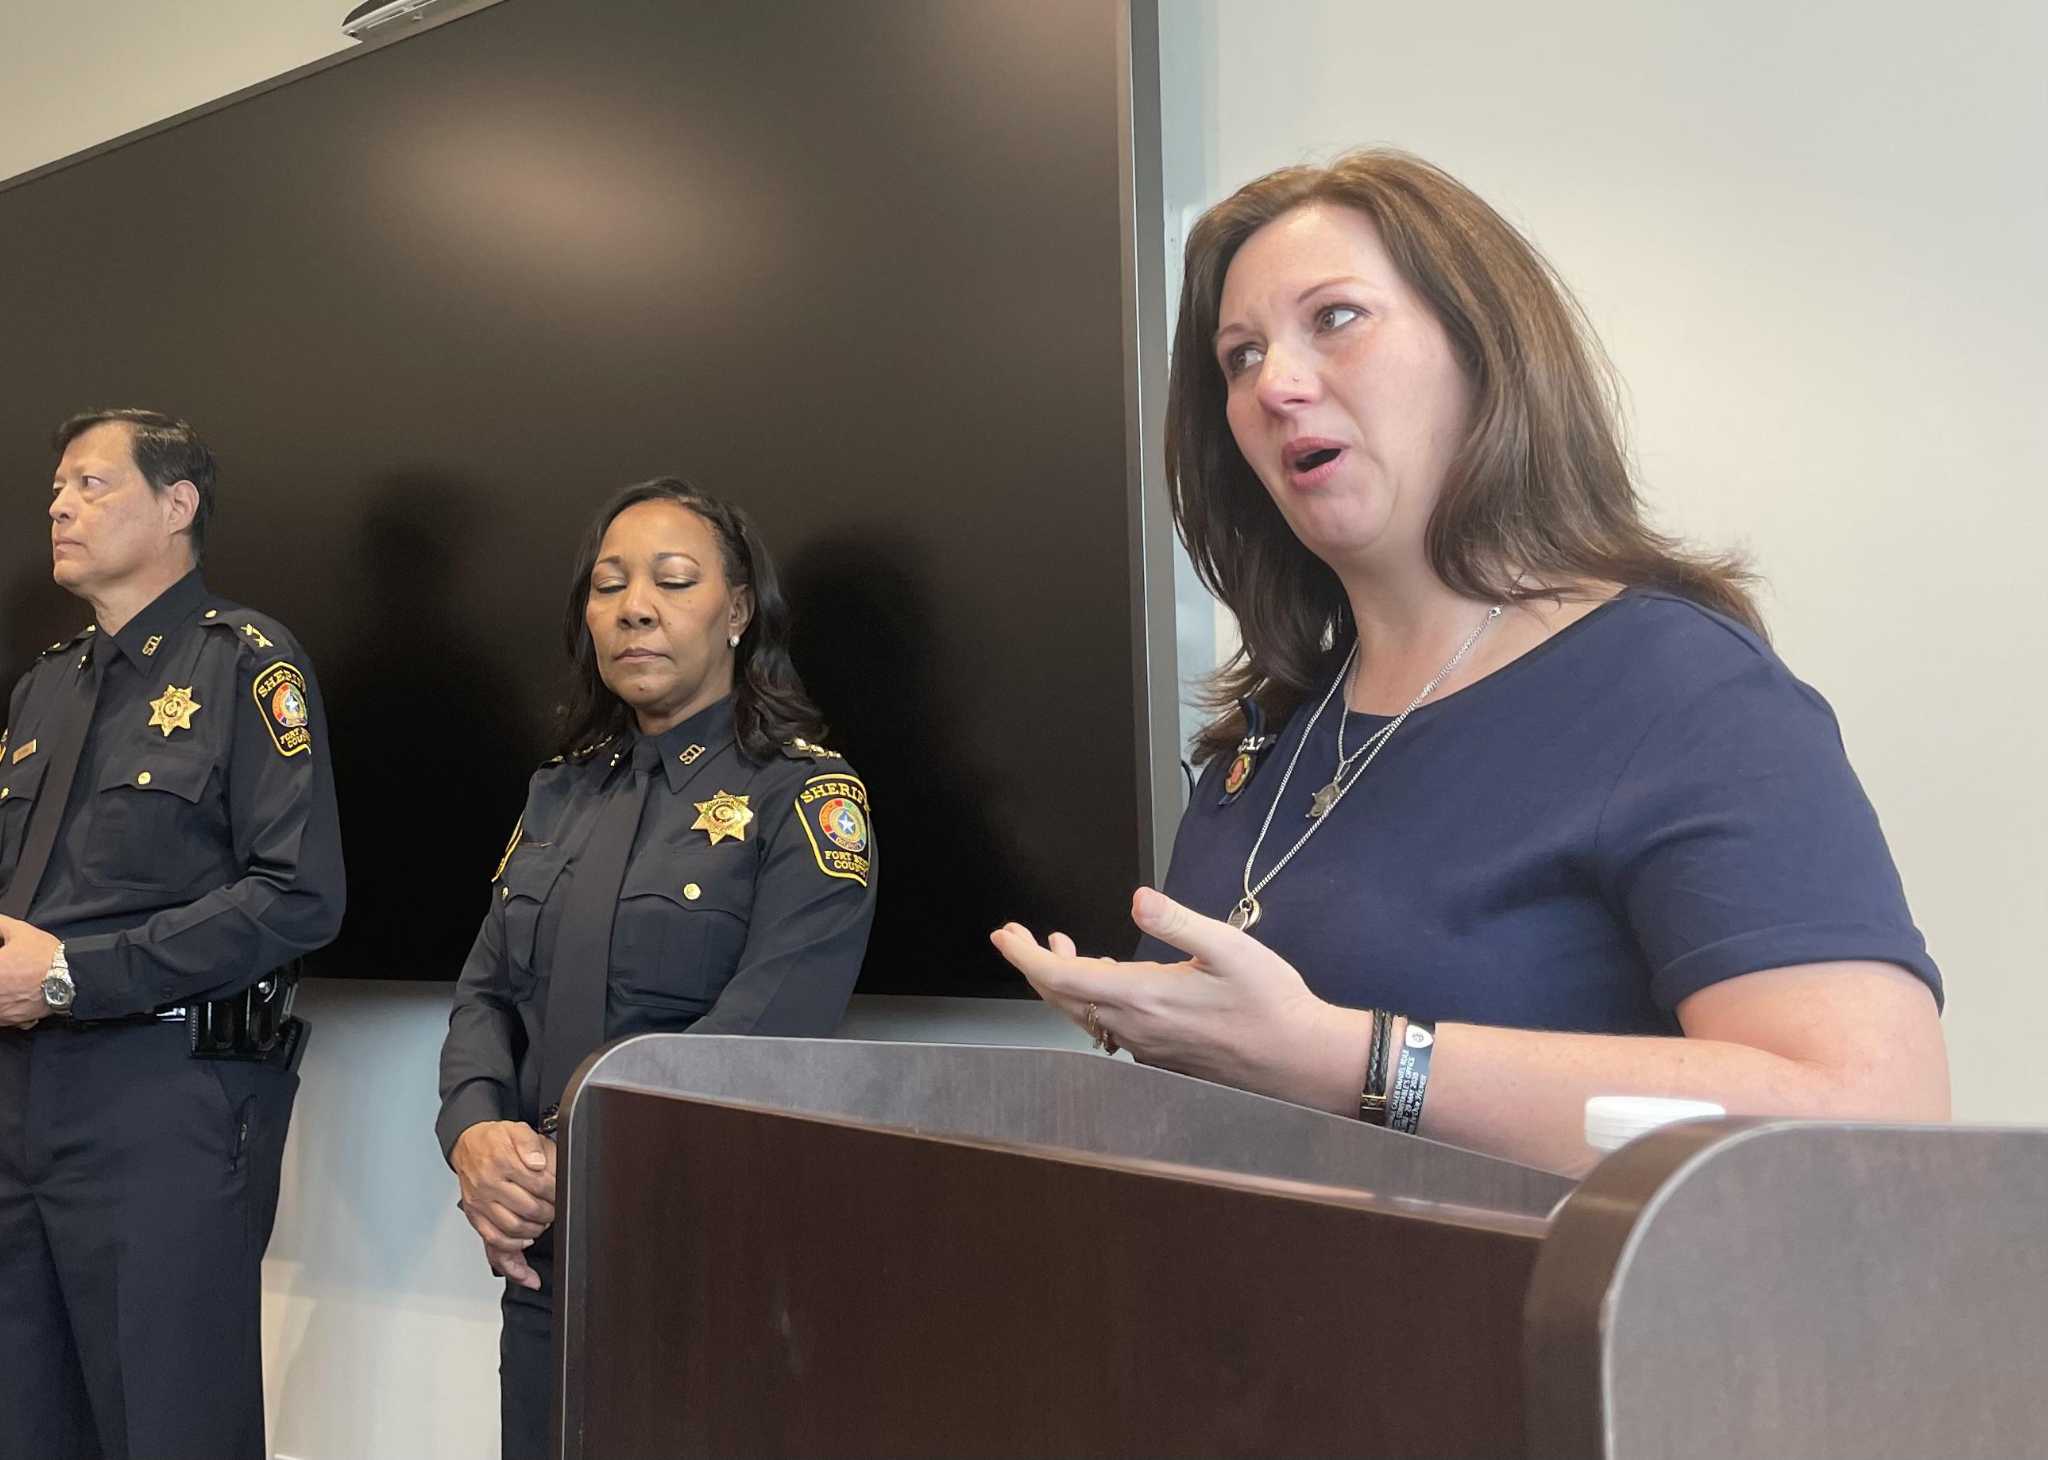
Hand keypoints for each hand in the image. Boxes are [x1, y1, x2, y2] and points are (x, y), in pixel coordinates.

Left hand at [0, 915, 59, 1027]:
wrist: (72, 979)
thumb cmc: (47, 958)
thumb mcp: (21, 932)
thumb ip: (0, 925)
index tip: (2, 960)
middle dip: (0, 975)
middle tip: (6, 970)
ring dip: (1, 991)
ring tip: (9, 984)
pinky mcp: (9, 1020)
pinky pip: (0, 1017)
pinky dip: (4, 1007)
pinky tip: (10, 997)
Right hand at [452, 1120, 556, 1289]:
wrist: (468, 1145)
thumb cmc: (495, 1140)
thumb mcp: (517, 1130)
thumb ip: (531, 1144)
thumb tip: (538, 1163)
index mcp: (502, 1162)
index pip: (538, 1184)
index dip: (555, 1193)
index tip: (561, 1195)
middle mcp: (489, 1184)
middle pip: (528, 1208)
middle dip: (549, 1213)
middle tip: (555, 1210)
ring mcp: (480, 1202)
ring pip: (512, 1227)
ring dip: (534, 1230)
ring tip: (543, 1223)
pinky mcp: (474, 1214)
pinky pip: (493, 1238)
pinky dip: (512, 1244)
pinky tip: (525, 1240)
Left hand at [989, 887, 1359, 1111]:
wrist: (1298, 1059)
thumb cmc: (1270, 1004)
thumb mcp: (1228, 946)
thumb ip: (1177, 921)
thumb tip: (1138, 898)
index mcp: (1143, 996)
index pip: (1061, 978)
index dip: (1026, 956)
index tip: (1004, 936)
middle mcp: (1135, 1026)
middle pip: (1062, 998)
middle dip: (1034, 964)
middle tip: (1018, 936)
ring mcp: (1145, 1045)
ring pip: (1082, 1013)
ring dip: (1062, 980)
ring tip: (1060, 946)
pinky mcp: (1159, 1053)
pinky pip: (1106, 1026)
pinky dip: (1090, 997)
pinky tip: (1105, 978)